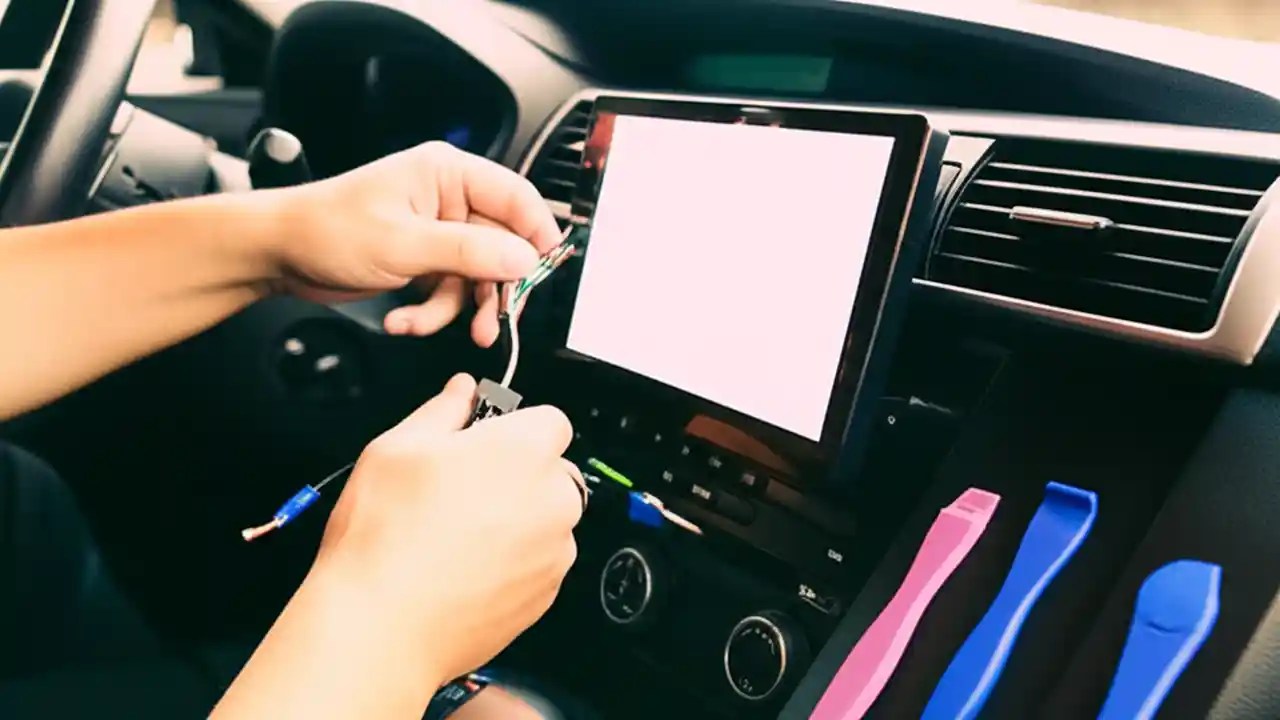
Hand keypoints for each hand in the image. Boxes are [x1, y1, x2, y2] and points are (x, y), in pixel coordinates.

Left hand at [275, 142, 561, 345]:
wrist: (279, 253)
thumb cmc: (326, 229)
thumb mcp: (404, 244)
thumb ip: (469, 253)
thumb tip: (522, 258)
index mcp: (448, 174)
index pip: (517, 197)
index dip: (537, 234)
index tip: (543, 271)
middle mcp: (447, 199)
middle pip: (501, 245)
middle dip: (492, 288)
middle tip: (492, 320)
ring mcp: (436, 232)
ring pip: (476, 277)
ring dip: (457, 309)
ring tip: (432, 325)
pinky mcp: (423, 260)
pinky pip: (449, 292)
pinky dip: (431, 313)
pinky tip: (404, 320)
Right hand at [314, 373, 582, 685]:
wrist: (383, 627)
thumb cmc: (386, 535)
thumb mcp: (397, 447)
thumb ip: (442, 410)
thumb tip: (462, 391)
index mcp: (525, 450)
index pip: (550, 419)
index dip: (514, 427)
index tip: (481, 441)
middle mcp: (553, 499)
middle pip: (552, 471)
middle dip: (517, 473)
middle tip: (459, 489)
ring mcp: (554, 551)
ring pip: (547, 519)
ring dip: (517, 519)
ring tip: (454, 535)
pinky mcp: (545, 595)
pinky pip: (538, 563)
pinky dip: (513, 561)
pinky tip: (463, 568)